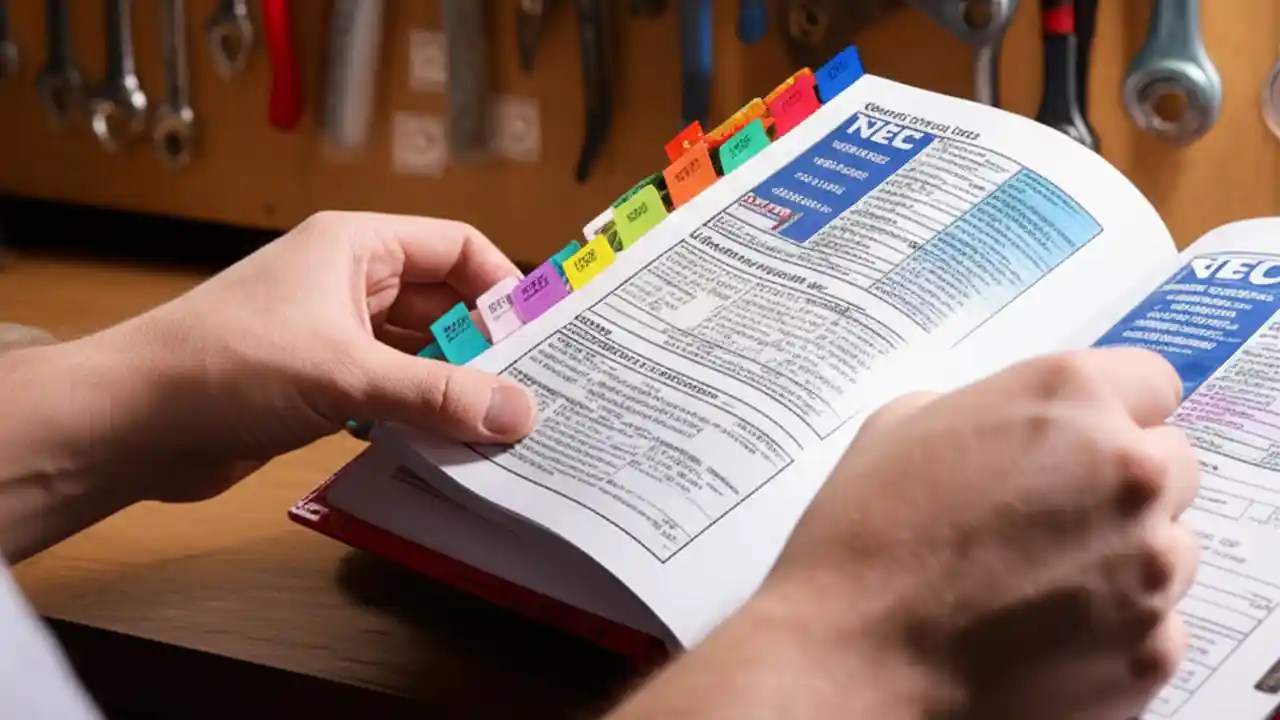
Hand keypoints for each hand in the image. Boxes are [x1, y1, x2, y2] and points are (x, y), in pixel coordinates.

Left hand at [7, 211, 537, 505]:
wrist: (132, 422)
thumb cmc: (226, 366)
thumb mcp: (347, 374)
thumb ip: (438, 395)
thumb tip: (519, 413)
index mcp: (356, 246)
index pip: (456, 248)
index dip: (504, 287)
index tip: (544, 337)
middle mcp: (349, 283)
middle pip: (443, 303)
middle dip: (484, 347)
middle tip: (532, 393)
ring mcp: (334, 335)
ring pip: (418, 353)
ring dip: (452, 388)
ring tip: (500, 427)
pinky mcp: (320, 384)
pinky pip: (390, 392)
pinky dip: (418, 414)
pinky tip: (448, 446)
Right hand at [608, 347, 1198, 718]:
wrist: (852, 659)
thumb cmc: (862, 542)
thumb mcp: (899, 428)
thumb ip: (981, 409)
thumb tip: (1006, 427)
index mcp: (1066, 398)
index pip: (1151, 382)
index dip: (1112, 412)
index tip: (1083, 440)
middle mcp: (1126, 473)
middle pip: (1172, 463)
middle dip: (1121, 484)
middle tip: (1050, 514)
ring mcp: (1148, 568)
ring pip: (1171, 547)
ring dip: (1124, 556)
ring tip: (1038, 581)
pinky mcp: (1151, 651)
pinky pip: (1159, 625)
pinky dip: (1115, 628)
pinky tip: (1041, 632)